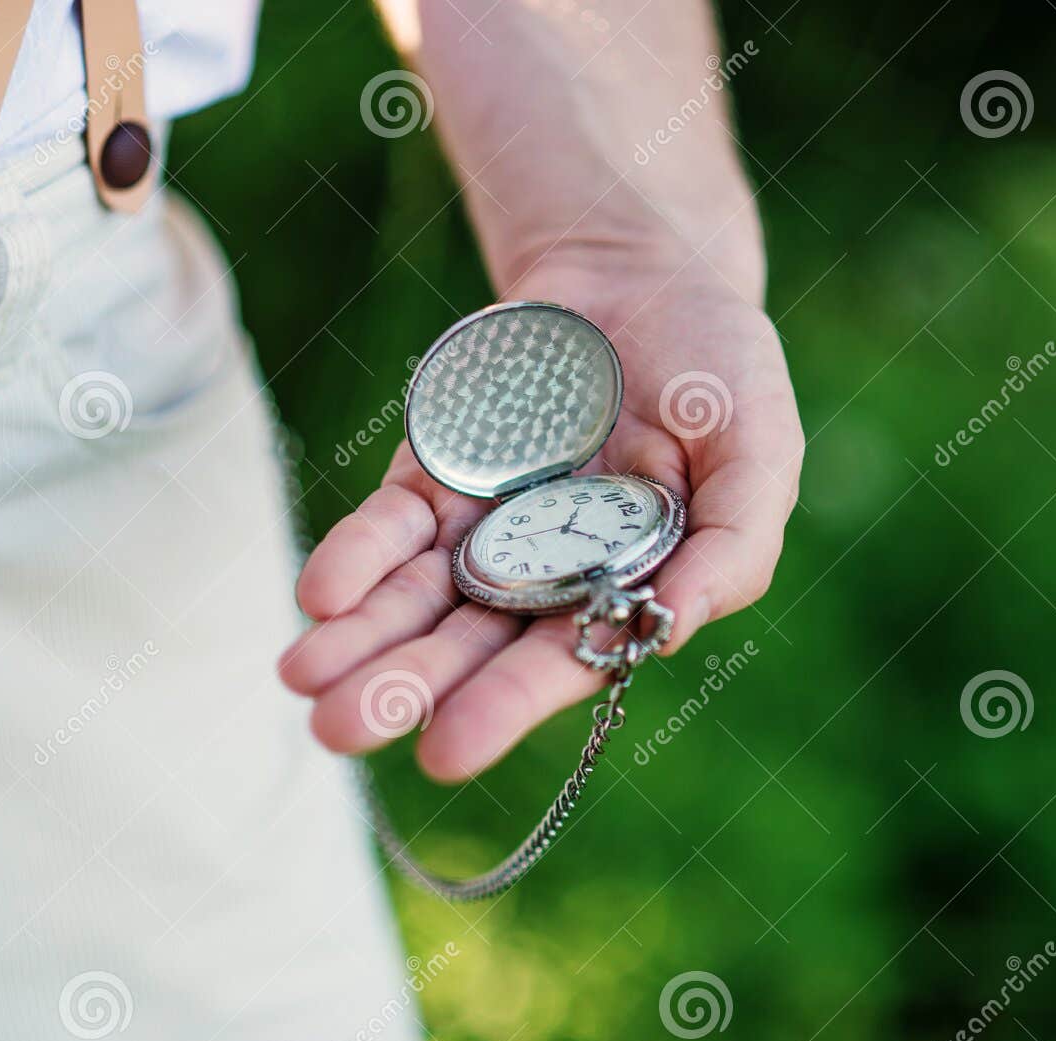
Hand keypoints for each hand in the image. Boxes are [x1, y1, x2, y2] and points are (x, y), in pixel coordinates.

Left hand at [279, 255, 802, 780]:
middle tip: (341, 729)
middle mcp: (547, 578)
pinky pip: (390, 524)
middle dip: (405, 687)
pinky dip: (354, 556)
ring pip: (413, 599)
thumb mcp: (756, 449)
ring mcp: (483, 528)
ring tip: (300, 680)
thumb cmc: (717, 373)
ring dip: (358, 641)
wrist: (643, 275)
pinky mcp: (435, 475)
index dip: (503, 706)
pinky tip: (317, 594)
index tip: (443, 750)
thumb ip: (731, 542)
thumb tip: (671, 628)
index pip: (560, 660)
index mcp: (625, 590)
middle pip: (467, 645)